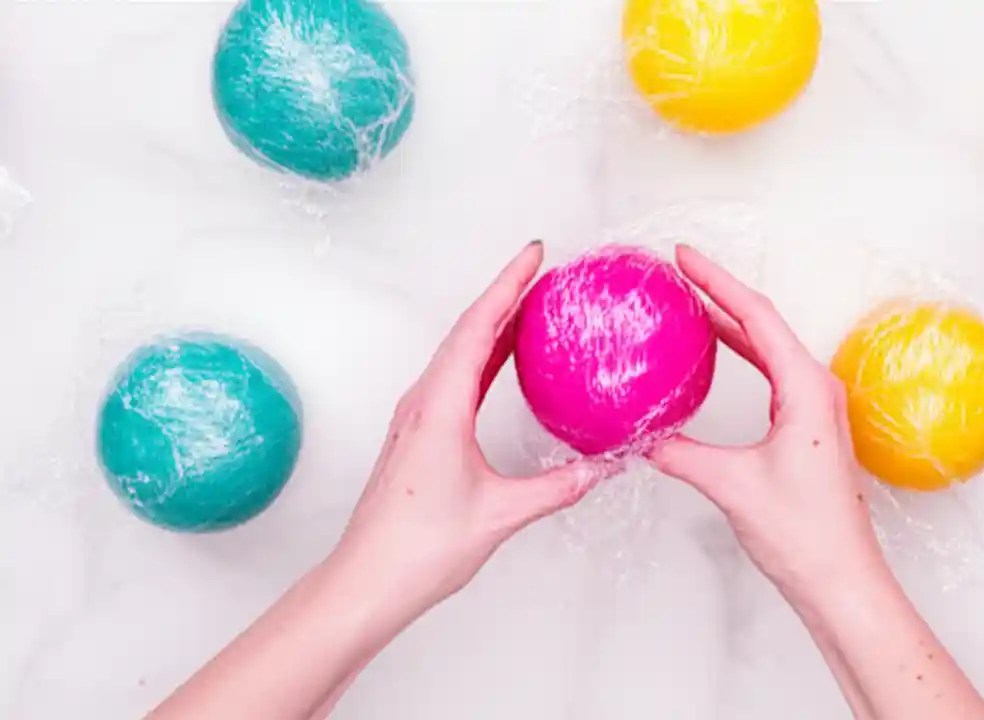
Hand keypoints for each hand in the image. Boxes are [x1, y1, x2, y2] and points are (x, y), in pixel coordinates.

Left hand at [337, 241, 608, 622]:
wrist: (367, 580)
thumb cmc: (419, 547)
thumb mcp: (501, 514)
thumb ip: (556, 488)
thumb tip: (600, 468)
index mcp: (440, 408)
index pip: (478, 329)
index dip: (508, 286)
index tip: (534, 255)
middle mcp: (423, 402)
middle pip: (466, 331)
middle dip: (504, 294)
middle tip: (540, 269)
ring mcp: (417, 417)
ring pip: (457, 353)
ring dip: (491, 324)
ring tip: (529, 305)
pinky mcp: (418, 434)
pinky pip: (453, 378)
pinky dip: (481, 356)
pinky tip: (502, 362)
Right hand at [649, 245, 881, 609]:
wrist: (841, 580)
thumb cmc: (805, 535)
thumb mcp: (730, 485)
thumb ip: (680, 452)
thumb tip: (642, 433)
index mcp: (805, 389)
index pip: (756, 316)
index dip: (717, 281)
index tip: (685, 257)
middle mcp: (815, 390)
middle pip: (762, 324)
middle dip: (719, 293)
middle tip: (678, 273)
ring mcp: (813, 408)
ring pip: (766, 348)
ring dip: (729, 324)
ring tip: (689, 305)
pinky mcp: (806, 428)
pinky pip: (770, 375)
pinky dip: (740, 356)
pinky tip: (713, 359)